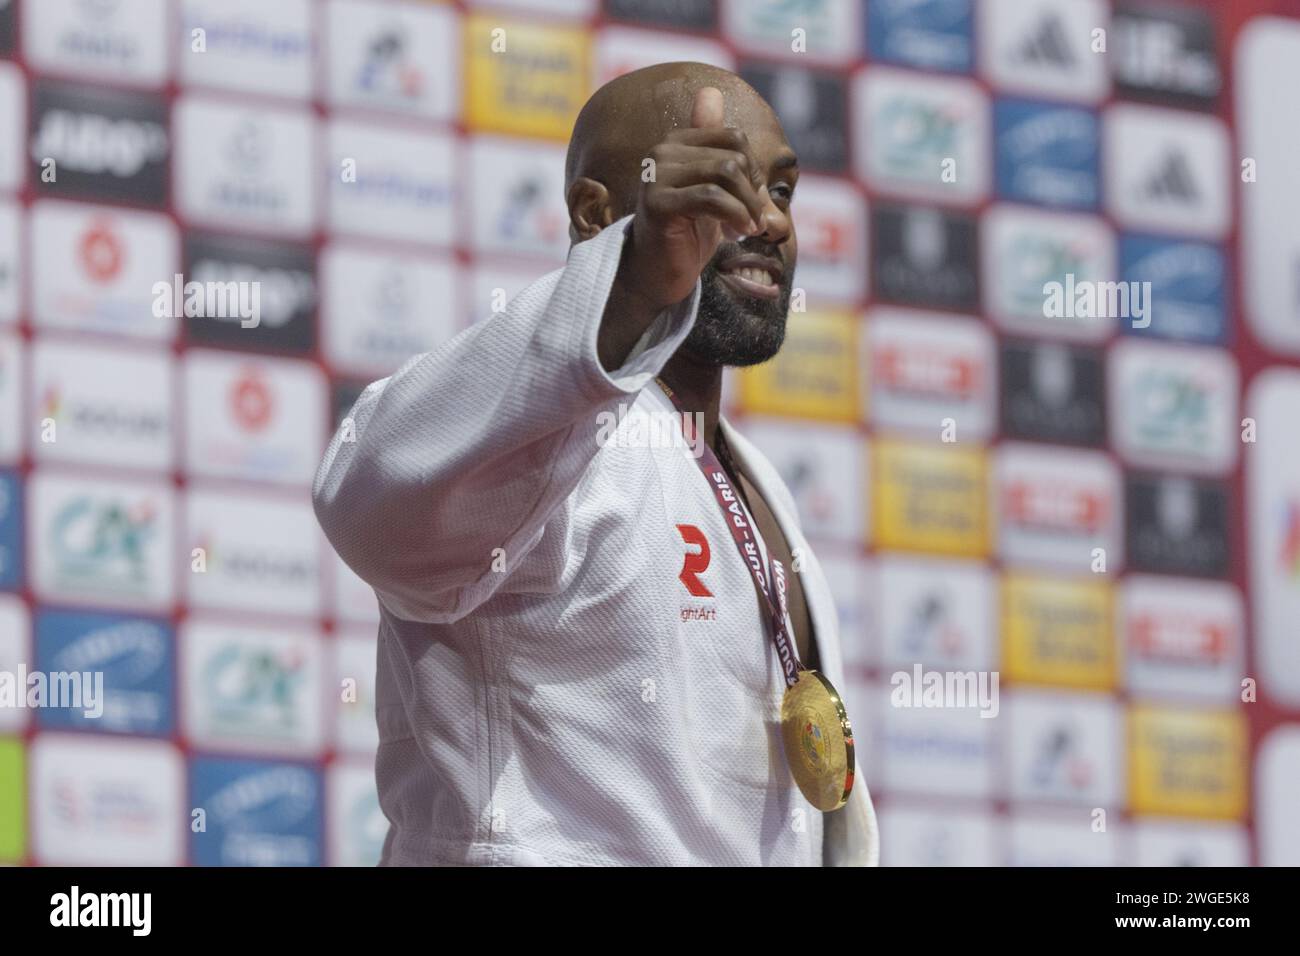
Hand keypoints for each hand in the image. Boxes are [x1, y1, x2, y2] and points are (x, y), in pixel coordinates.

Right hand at [620, 86, 766, 311]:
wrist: (656, 276)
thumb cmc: (687, 235)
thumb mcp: (713, 190)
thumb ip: (720, 151)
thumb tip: (711, 91)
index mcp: (676, 143)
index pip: (733, 137)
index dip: (753, 172)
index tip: (752, 203)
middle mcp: (662, 152)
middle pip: (734, 156)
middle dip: (753, 193)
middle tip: (753, 223)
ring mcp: (656, 176)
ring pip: (726, 172)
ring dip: (747, 207)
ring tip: (746, 230)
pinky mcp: (658, 203)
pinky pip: (712, 197)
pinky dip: (735, 216)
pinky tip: (734, 235)